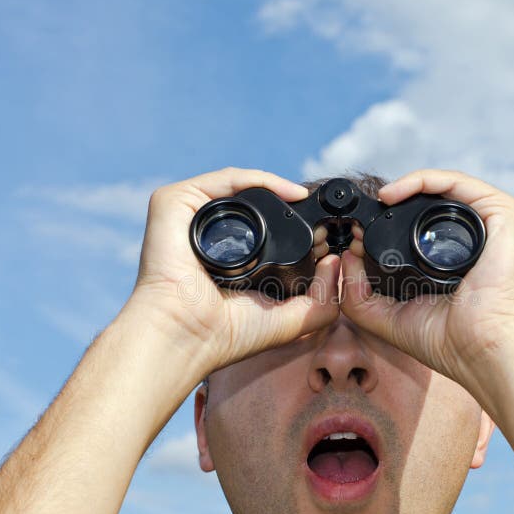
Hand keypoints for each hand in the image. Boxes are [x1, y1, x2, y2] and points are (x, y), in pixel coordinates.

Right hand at [130, 167, 339, 375]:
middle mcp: (208, 232)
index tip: (330, 238)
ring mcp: (190, 214)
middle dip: (298, 210)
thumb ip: (323, 298)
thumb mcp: (289, 319)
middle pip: (258, 205)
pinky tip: (291, 194)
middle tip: (329, 224)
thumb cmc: (227, 334)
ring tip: (314, 210)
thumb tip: (336, 262)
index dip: (303, 229)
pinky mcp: (176, 201)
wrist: (187, 334)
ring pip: (245, 188)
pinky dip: (262, 180)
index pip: (267, 228)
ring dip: (285, 193)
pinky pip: (228, 179)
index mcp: (229, 256)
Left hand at [340, 169, 513, 404]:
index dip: (384, 224)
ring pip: (440, 187)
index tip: (354, 236)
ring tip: (374, 205)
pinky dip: (420, 180)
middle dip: (390, 206)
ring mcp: (493, 223)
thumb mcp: (388, 317)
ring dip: (400, 189)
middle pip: (429, 203)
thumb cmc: (449, 342)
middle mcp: (477, 237)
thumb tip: (346, 257)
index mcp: (456, 257)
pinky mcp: (504, 213)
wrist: (484, 349)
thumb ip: (358, 294)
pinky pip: (455, 182)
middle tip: (358, 222)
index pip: (420, 225)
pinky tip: (392, 196)